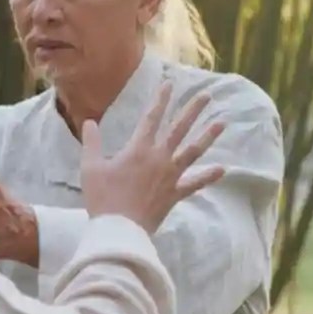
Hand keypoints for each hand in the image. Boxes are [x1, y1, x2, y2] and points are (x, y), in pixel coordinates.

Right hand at [80, 83, 225, 233]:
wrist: (120, 229)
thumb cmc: (103, 198)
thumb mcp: (90, 167)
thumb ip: (92, 143)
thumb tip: (89, 122)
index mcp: (138, 149)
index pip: (152, 118)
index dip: (161, 100)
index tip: (170, 84)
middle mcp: (158, 158)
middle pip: (179, 129)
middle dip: (192, 110)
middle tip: (206, 95)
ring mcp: (170, 176)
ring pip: (192, 151)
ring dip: (207, 136)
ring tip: (221, 122)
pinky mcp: (175, 194)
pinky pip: (195, 183)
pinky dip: (208, 176)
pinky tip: (223, 169)